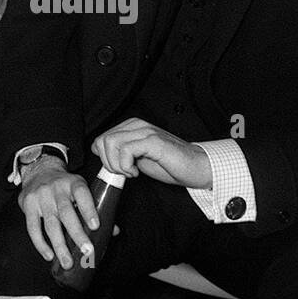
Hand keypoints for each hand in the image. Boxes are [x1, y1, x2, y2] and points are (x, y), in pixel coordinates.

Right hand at [17, 161, 99, 271]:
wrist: (39, 170)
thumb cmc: (65, 186)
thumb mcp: (80, 189)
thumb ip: (95, 208)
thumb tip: (113, 231)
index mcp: (73, 183)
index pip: (82, 194)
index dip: (88, 209)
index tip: (96, 226)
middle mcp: (56, 189)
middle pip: (66, 213)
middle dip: (77, 234)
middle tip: (87, 251)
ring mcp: (40, 196)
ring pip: (50, 224)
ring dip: (60, 246)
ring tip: (68, 263)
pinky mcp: (28, 204)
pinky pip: (33, 227)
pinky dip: (41, 244)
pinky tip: (49, 256)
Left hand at [91, 117, 211, 188]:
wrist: (196, 168)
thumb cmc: (170, 164)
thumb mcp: (138, 158)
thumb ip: (121, 153)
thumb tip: (101, 154)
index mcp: (131, 127)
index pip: (101, 138)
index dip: (104, 158)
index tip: (118, 170)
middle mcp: (137, 125)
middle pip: (102, 140)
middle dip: (108, 163)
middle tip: (124, 173)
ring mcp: (145, 131)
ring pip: (111, 143)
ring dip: (117, 164)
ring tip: (130, 172)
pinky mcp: (153, 141)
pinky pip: (126, 150)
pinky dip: (126, 166)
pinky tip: (136, 173)